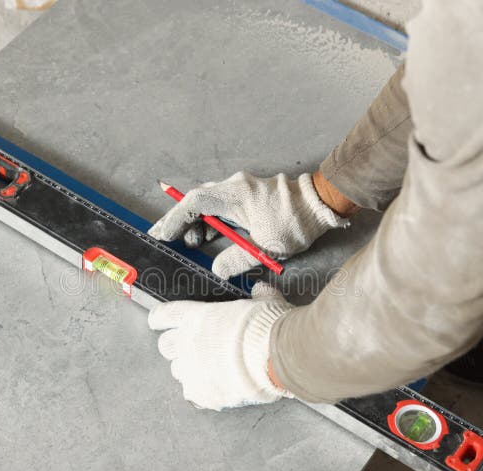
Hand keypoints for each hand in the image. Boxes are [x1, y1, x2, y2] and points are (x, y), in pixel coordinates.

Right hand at [148, 171, 349, 277]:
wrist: (321, 205)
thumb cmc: (296, 223)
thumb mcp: (266, 248)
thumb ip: (237, 259)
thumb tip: (217, 269)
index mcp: (235, 195)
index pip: (195, 203)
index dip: (175, 219)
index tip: (162, 234)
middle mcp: (235, 188)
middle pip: (196, 202)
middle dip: (178, 221)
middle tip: (161, 238)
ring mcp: (241, 191)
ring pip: (208, 206)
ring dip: (196, 225)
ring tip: (188, 245)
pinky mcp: (247, 197)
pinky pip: (221, 208)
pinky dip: (211, 223)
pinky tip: (206, 239)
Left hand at [148, 282, 293, 410]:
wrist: (272, 358)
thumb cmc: (266, 327)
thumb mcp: (264, 303)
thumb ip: (258, 296)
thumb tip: (261, 290)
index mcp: (196, 316)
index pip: (163, 316)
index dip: (159, 319)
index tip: (158, 322)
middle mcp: (186, 342)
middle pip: (165, 346)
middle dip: (175, 346)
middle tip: (191, 348)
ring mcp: (190, 369)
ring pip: (177, 371)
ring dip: (188, 369)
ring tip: (208, 370)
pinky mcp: (200, 392)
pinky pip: (192, 393)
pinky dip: (201, 391)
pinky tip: (215, 388)